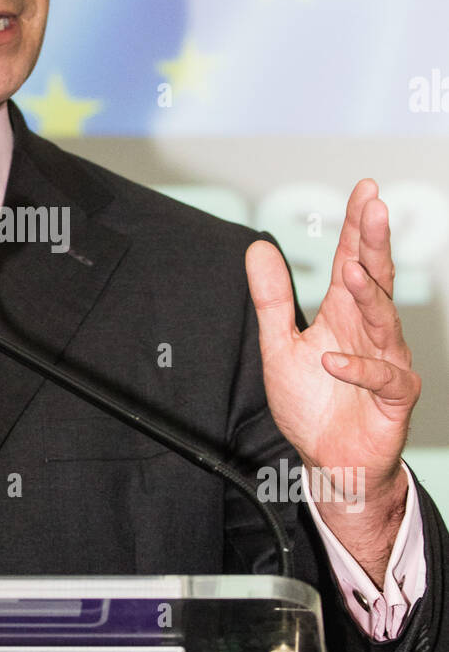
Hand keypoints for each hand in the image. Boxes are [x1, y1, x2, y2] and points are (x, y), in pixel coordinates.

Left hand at [245, 179, 419, 584]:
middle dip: (375, 242)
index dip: (357, 226)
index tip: (365, 190)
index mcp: (344, 312)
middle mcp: (369, 330)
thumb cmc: (312, 403)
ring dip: (370, 295)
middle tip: (375, 207)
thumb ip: (272, 299)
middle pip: (376, 278)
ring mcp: (386, 360)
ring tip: (356, 270)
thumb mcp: (279, 345)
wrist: (330, 461)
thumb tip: (258, 247)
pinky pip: (381, 376)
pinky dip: (357, 367)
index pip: (352, 260)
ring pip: (383, 320)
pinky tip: (333, 358)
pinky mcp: (393, 396)